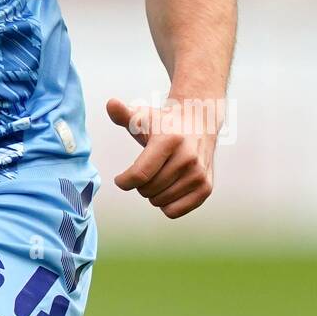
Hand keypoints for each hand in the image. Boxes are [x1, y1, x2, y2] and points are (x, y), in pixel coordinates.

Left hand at [106, 97, 216, 219]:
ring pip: (160, 202)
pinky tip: (168, 189)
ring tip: (157, 178)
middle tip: (144, 173)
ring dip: (152, 195)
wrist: (199, 123)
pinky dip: (166, 205)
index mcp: (169, 140)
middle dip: (139, 185)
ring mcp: (198, 174)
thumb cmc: (165, 123)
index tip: (120, 180)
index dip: (124, 181)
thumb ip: (124, 114)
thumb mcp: (144, 116)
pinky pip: (174, 211)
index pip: (140, 174)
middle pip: (148, 189)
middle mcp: (187, 157)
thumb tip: (110, 103)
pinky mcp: (206, 187)